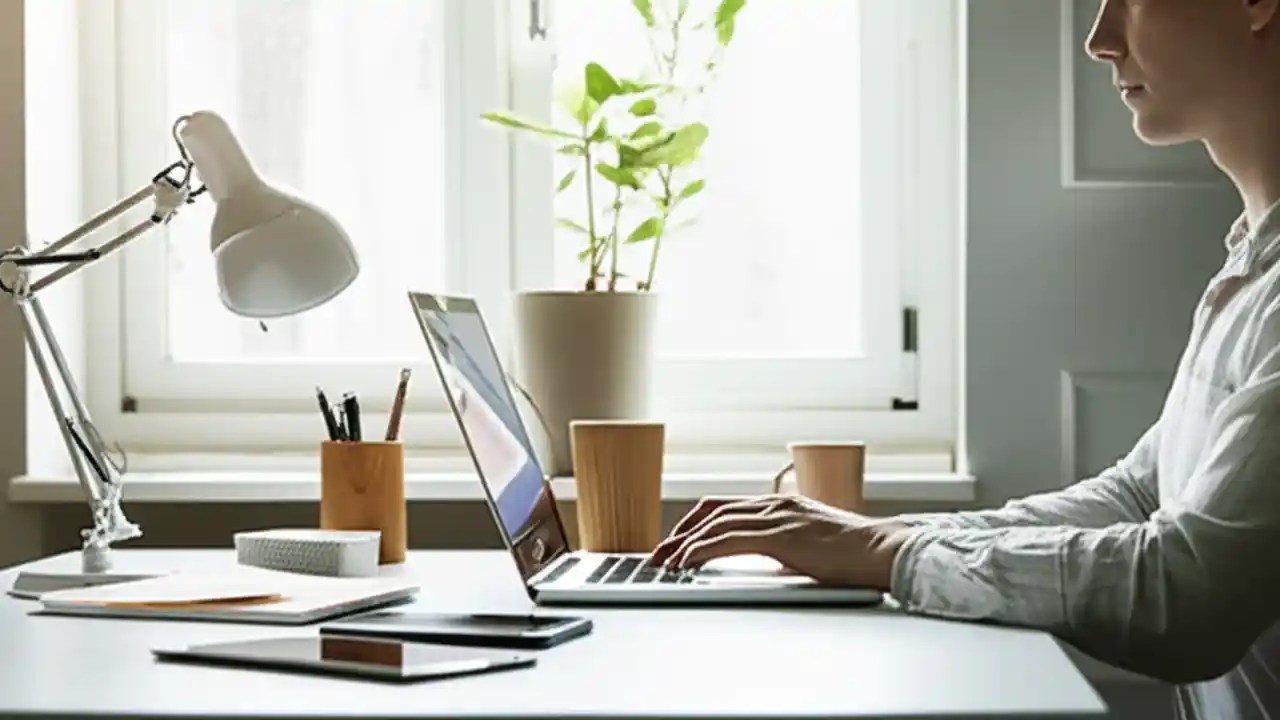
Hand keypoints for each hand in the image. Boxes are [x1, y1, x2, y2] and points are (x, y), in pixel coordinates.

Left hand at [649, 494, 915, 590]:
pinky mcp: (781, 535)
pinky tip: (688, 562)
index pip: (723, 507)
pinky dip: (703, 550)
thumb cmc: (853, 555)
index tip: (675, 542)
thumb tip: (763, 566)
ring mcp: (777, 517)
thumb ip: (784, 548)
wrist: (882, 551)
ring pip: (716, 524)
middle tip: (659, 554)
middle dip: (680, 533)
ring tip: (666, 563)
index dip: (693, 524)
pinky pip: (729, 540)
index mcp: (780, 504)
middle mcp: (774, 504)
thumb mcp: (810, 546)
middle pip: (711, 511)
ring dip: (685, 544)